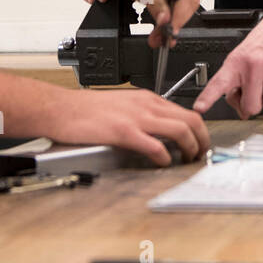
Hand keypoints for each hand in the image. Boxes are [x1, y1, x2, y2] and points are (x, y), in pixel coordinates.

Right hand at [49, 88, 210, 164]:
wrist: (59, 108)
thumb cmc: (84, 109)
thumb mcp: (122, 104)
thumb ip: (141, 115)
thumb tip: (158, 132)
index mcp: (146, 99)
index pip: (185, 111)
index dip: (198, 130)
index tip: (199, 143)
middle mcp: (146, 105)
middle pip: (191, 120)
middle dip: (202, 140)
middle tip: (200, 155)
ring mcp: (136, 118)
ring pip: (180, 130)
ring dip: (190, 148)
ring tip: (188, 160)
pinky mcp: (123, 132)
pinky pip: (155, 146)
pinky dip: (165, 157)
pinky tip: (162, 163)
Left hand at [117, 0, 205, 47]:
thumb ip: (156, 5)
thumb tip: (166, 21)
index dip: (179, 13)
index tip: (170, 29)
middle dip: (177, 20)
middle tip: (164, 35)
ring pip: (193, 3)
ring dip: (178, 19)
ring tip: (162, 30)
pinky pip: (192, 3)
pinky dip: (180, 14)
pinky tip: (169, 20)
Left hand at [193, 17, 262, 118]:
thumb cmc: (261, 45)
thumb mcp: (241, 59)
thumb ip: (237, 86)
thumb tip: (243, 112)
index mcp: (236, 62)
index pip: (219, 83)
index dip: (208, 98)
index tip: (199, 108)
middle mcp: (254, 64)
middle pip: (252, 106)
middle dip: (256, 103)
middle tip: (258, 91)